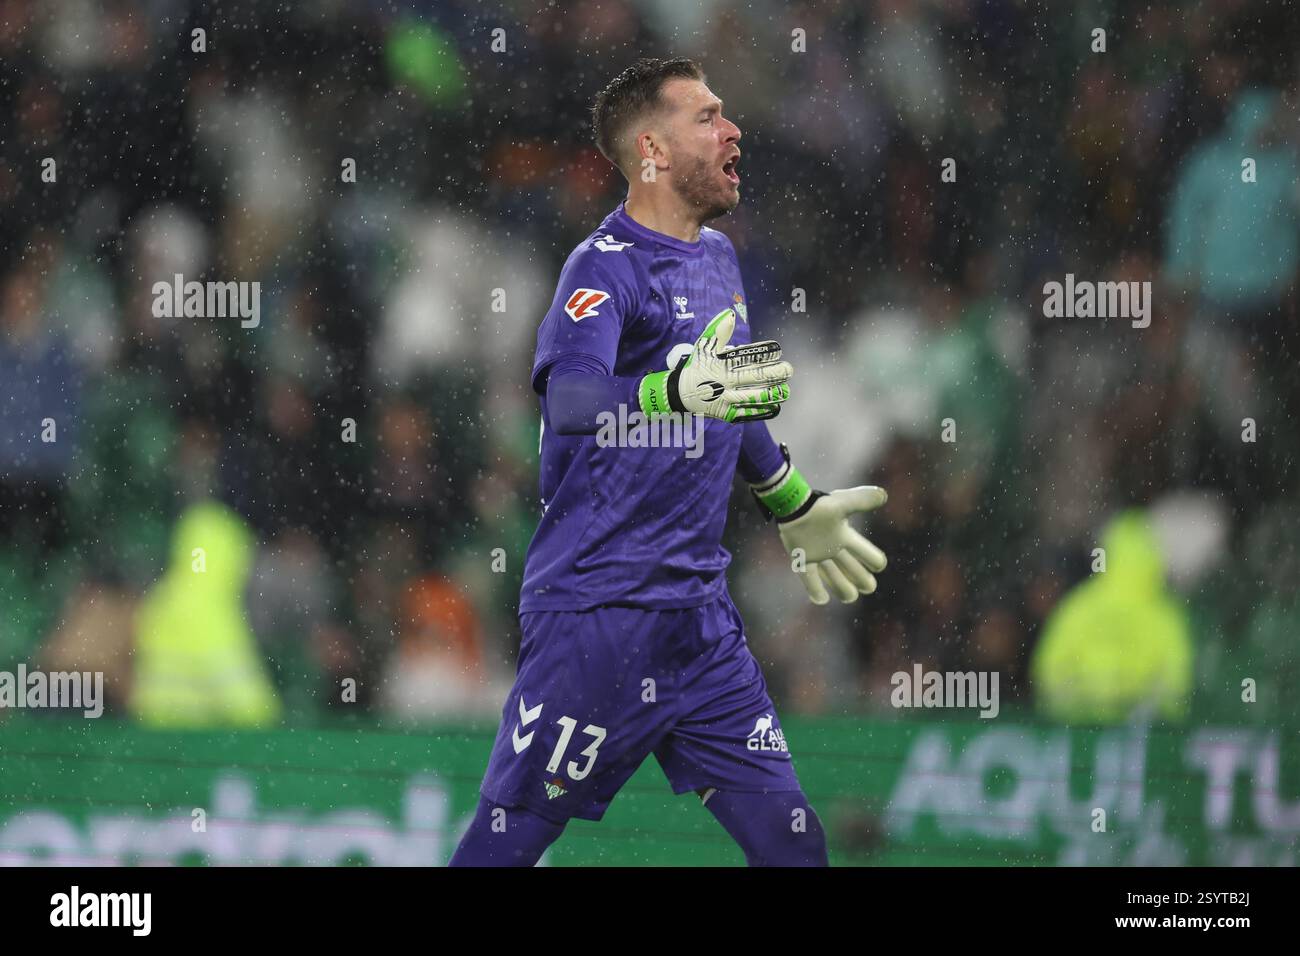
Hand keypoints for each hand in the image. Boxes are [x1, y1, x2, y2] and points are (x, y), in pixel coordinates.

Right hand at [638, 308, 791, 422]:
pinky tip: (776, 406)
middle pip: (754, 377)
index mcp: (721, 364)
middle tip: (788, 369)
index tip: (778, 351)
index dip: (764, 354)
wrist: (681, 393)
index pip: (746, 357)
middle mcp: (725, 382)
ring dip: (772, 393)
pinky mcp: (727, 414)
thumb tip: (730, 314)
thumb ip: (718, 330)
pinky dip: (763, 410)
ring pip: (754, 397)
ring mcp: (726, 399)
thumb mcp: (704, 346)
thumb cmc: (697, 366)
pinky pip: (748, 413)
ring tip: (786, 390)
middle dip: (774, 374)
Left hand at [777, 486, 888, 603]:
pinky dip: (815, 591)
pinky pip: (809, 579)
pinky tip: (821, 599)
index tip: (876, 564)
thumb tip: (883, 495)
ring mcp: (819, 555)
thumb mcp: (842, 503)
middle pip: (855, 571)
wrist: (793, 505)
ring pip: (835, 578)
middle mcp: (835, 548)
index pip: (868, 554)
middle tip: (866, 587)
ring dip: (843, 588)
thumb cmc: (818, 505)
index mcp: (846, 538)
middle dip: (863, 581)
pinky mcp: (802, 558)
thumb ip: (862, 500)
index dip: (875, 561)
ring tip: (849, 596)